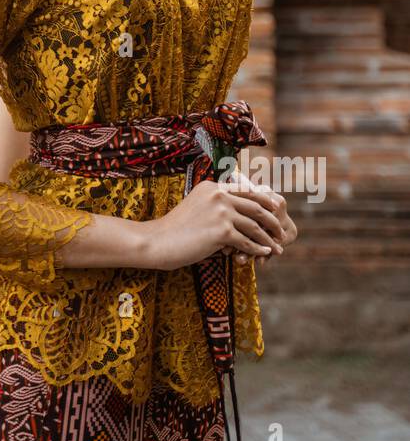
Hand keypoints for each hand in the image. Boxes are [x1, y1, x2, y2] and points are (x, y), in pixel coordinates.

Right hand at [147, 170, 286, 271]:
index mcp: (213, 186)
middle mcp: (219, 195)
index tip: (275, 210)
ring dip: (269, 238)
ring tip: (278, 247)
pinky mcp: (221, 231)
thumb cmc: (175, 228)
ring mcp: (221, 212)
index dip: (264, 201)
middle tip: (282, 231)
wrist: (158, 241)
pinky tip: (265, 253)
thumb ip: (216, 205)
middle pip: (256, 207)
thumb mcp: (197, 207)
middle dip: (272, 221)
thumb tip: (238, 215)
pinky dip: (258, 249)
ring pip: (255, 226)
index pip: (246, 191)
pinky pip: (247, 241)